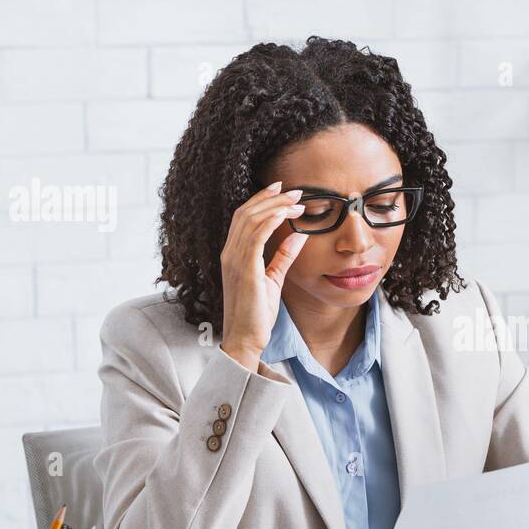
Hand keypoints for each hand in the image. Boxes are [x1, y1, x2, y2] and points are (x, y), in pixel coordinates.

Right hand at [219, 180, 308, 370]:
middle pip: (247, 212)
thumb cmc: (257, 313)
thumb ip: (283, 256)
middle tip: (295, 190)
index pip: (245, 217)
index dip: (262, 200)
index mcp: (233, 254)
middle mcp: (229, 253)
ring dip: (275, 205)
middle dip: (271, 197)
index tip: (283, 191)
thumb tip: (299, 235)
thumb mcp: (273, 279)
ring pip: (251, 220)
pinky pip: (255, 236)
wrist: (245, 338)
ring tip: (297, 199)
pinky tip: (285, 213)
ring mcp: (234, 260)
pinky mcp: (243, 269)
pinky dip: (270, 221)